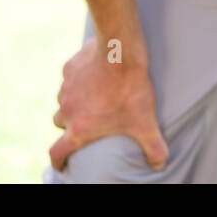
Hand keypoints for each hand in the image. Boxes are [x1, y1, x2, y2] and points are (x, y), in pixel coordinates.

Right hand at [49, 38, 168, 173]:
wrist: (121, 51)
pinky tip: (93, 75)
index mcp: (79, 129)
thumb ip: (154, 148)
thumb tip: (160, 165)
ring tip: (92, 98)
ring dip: (72, 102)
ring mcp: (65, 87)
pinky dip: (76, 80)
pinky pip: (68, 78)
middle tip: (87, 122)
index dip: (58, 161)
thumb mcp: (146, 123)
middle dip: (69, 125)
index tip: (62, 164)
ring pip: (62, 100)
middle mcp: (67, 109)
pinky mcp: (69, 67)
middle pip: (59, 123)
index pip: (57, 153)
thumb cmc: (131, 89)